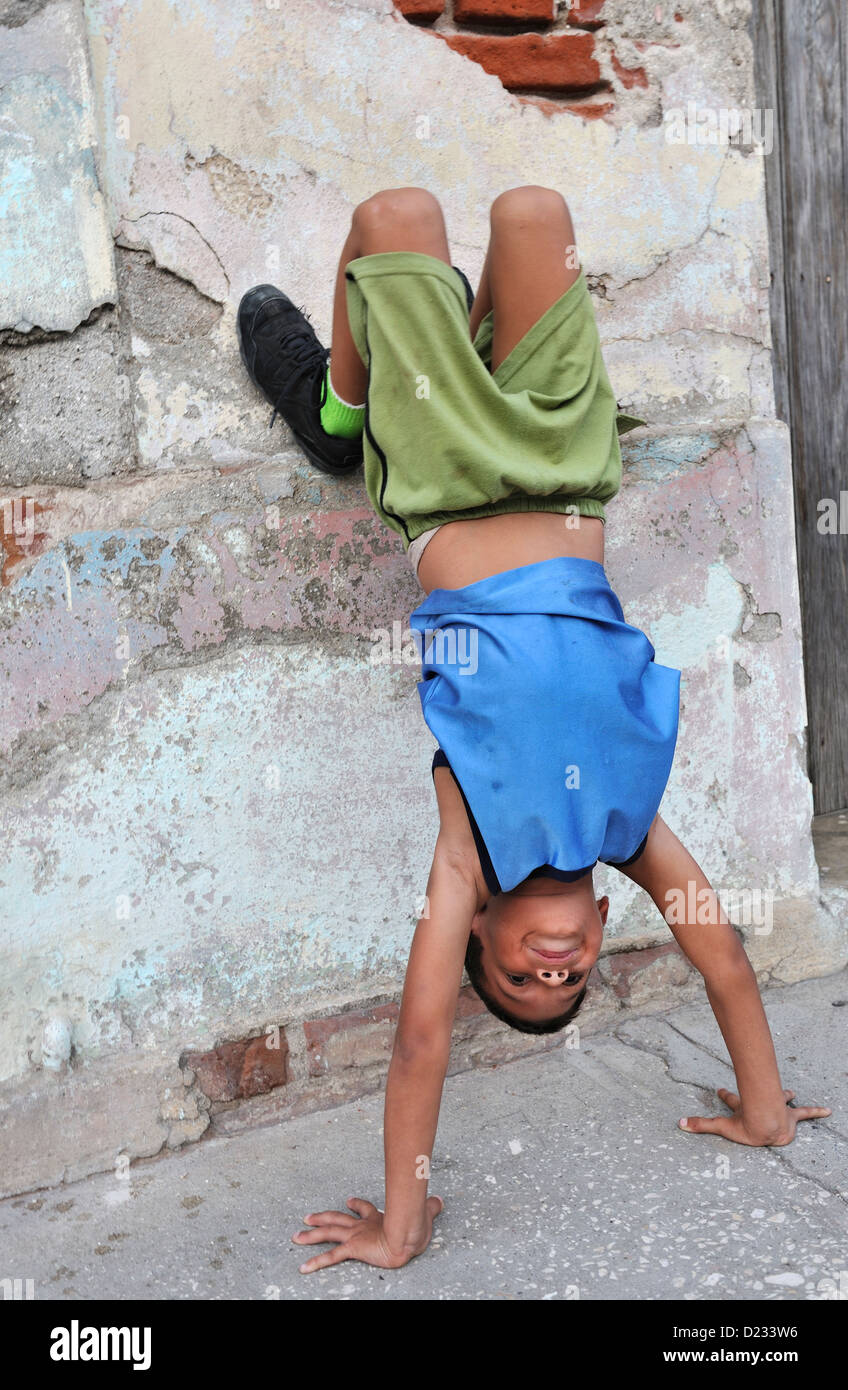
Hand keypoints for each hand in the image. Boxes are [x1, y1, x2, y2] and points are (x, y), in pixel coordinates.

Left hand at [293, 1195, 442, 1272]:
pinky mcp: (353, 1248)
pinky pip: (331, 1257)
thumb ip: (429, 1208)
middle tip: (307, 1218)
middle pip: (337, 1218)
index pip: (363, 1209)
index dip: (355, 1205)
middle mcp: (362, 1226)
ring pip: (328, 1234)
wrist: (408, 1234)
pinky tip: (303, 1267)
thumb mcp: (424, 1216)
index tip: (348, 1201)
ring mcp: (355, 1236)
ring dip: (310, 1236)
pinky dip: (315, 1262)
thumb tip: (439, 1200)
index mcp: (377, 1218)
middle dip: (321, 1218)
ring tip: (296, 1237)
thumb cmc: (416, 1226)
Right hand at [679, 1088, 831, 1146]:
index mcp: (744, 1108)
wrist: (768, 1126)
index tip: (719, 1089)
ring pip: (782, 1100)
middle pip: (757, 1097)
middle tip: (753, 1091)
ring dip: (786, 1097)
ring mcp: (776, 1109)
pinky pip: (806, 1113)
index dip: (725, 1096)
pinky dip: (817, 1112)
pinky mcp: (792, 1116)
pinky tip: (829, 1111)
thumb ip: (701, 1126)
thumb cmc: (748, 1128)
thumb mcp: (722, 1127)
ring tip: (791, 1093)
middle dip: (755, 1093)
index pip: (732, 1100)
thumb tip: (680, 1123)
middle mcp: (761, 1105)